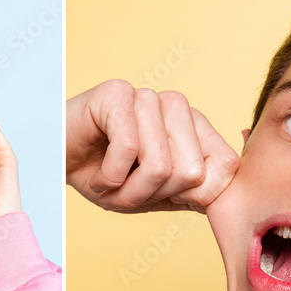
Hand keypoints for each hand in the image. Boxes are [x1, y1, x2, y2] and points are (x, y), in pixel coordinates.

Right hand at [66, 79, 238, 212]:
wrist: (57, 164)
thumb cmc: (106, 178)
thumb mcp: (156, 196)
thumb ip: (195, 194)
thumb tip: (233, 197)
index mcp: (194, 131)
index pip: (225, 167)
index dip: (191, 197)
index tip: (161, 196)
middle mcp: (177, 108)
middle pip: (191, 172)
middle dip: (154, 196)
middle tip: (128, 189)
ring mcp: (150, 97)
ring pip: (160, 164)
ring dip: (127, 190)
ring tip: (111, 180)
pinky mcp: (119, 93)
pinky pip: (129, 149)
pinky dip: (108, 176)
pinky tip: (97, 171)